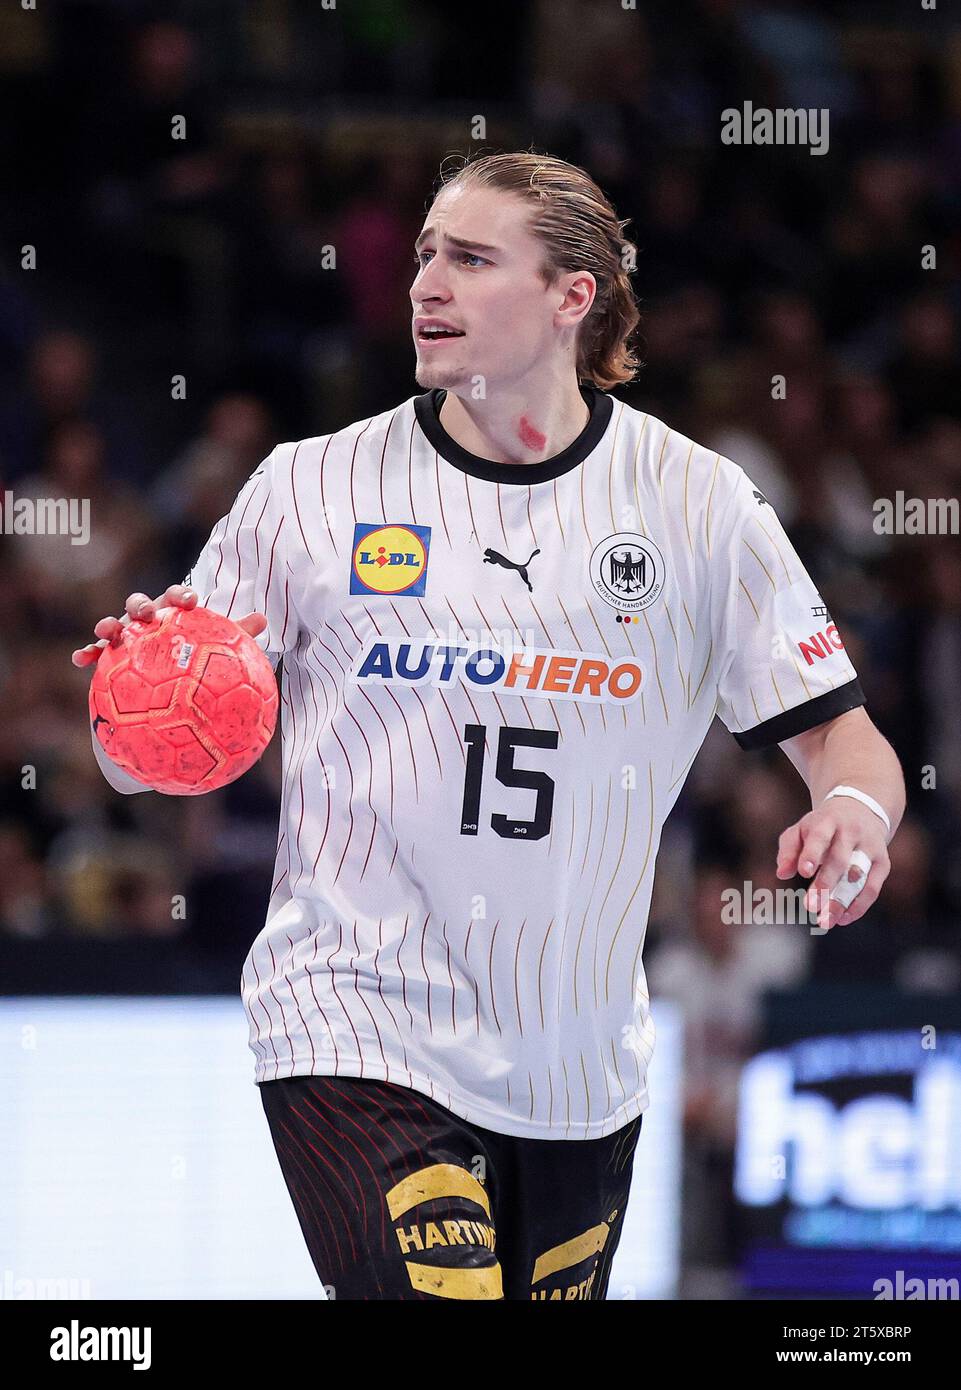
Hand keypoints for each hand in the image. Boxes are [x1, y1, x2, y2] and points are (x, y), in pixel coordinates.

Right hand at [71, 585, 267, 667]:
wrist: (169, 672)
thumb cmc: (196, 653)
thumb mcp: (217, 645)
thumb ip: (238, 633)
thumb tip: (263, 619)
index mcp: (172, 612)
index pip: (176, 597)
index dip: (181, 596)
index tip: (190, 601)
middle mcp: (147, 619)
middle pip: (140, 604)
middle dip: (140, 605)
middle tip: (145, 613)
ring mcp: (127, 634)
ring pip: (114, 624)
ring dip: (108, 625)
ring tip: (104, 631)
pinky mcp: (111, 652)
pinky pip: (96, 651)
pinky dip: (87, 652)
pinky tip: (79, 660)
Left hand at [775, 799, 890, 929]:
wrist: (861, 810)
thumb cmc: (823, 826)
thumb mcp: (801, 829)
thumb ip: (788, 850)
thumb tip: (781, 874)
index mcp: (828, 821)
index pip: (820, 836)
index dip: (812, 854)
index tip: (804, 872)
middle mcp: (852, 832)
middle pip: (840, 859)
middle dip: (826, 884)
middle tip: (810, 906)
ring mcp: (870, 848)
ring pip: (858, 877)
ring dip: (842, 901)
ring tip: (825, 920)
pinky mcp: (882, 863)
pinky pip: (872, 888)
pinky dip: (858, 906)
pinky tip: (842, 919)